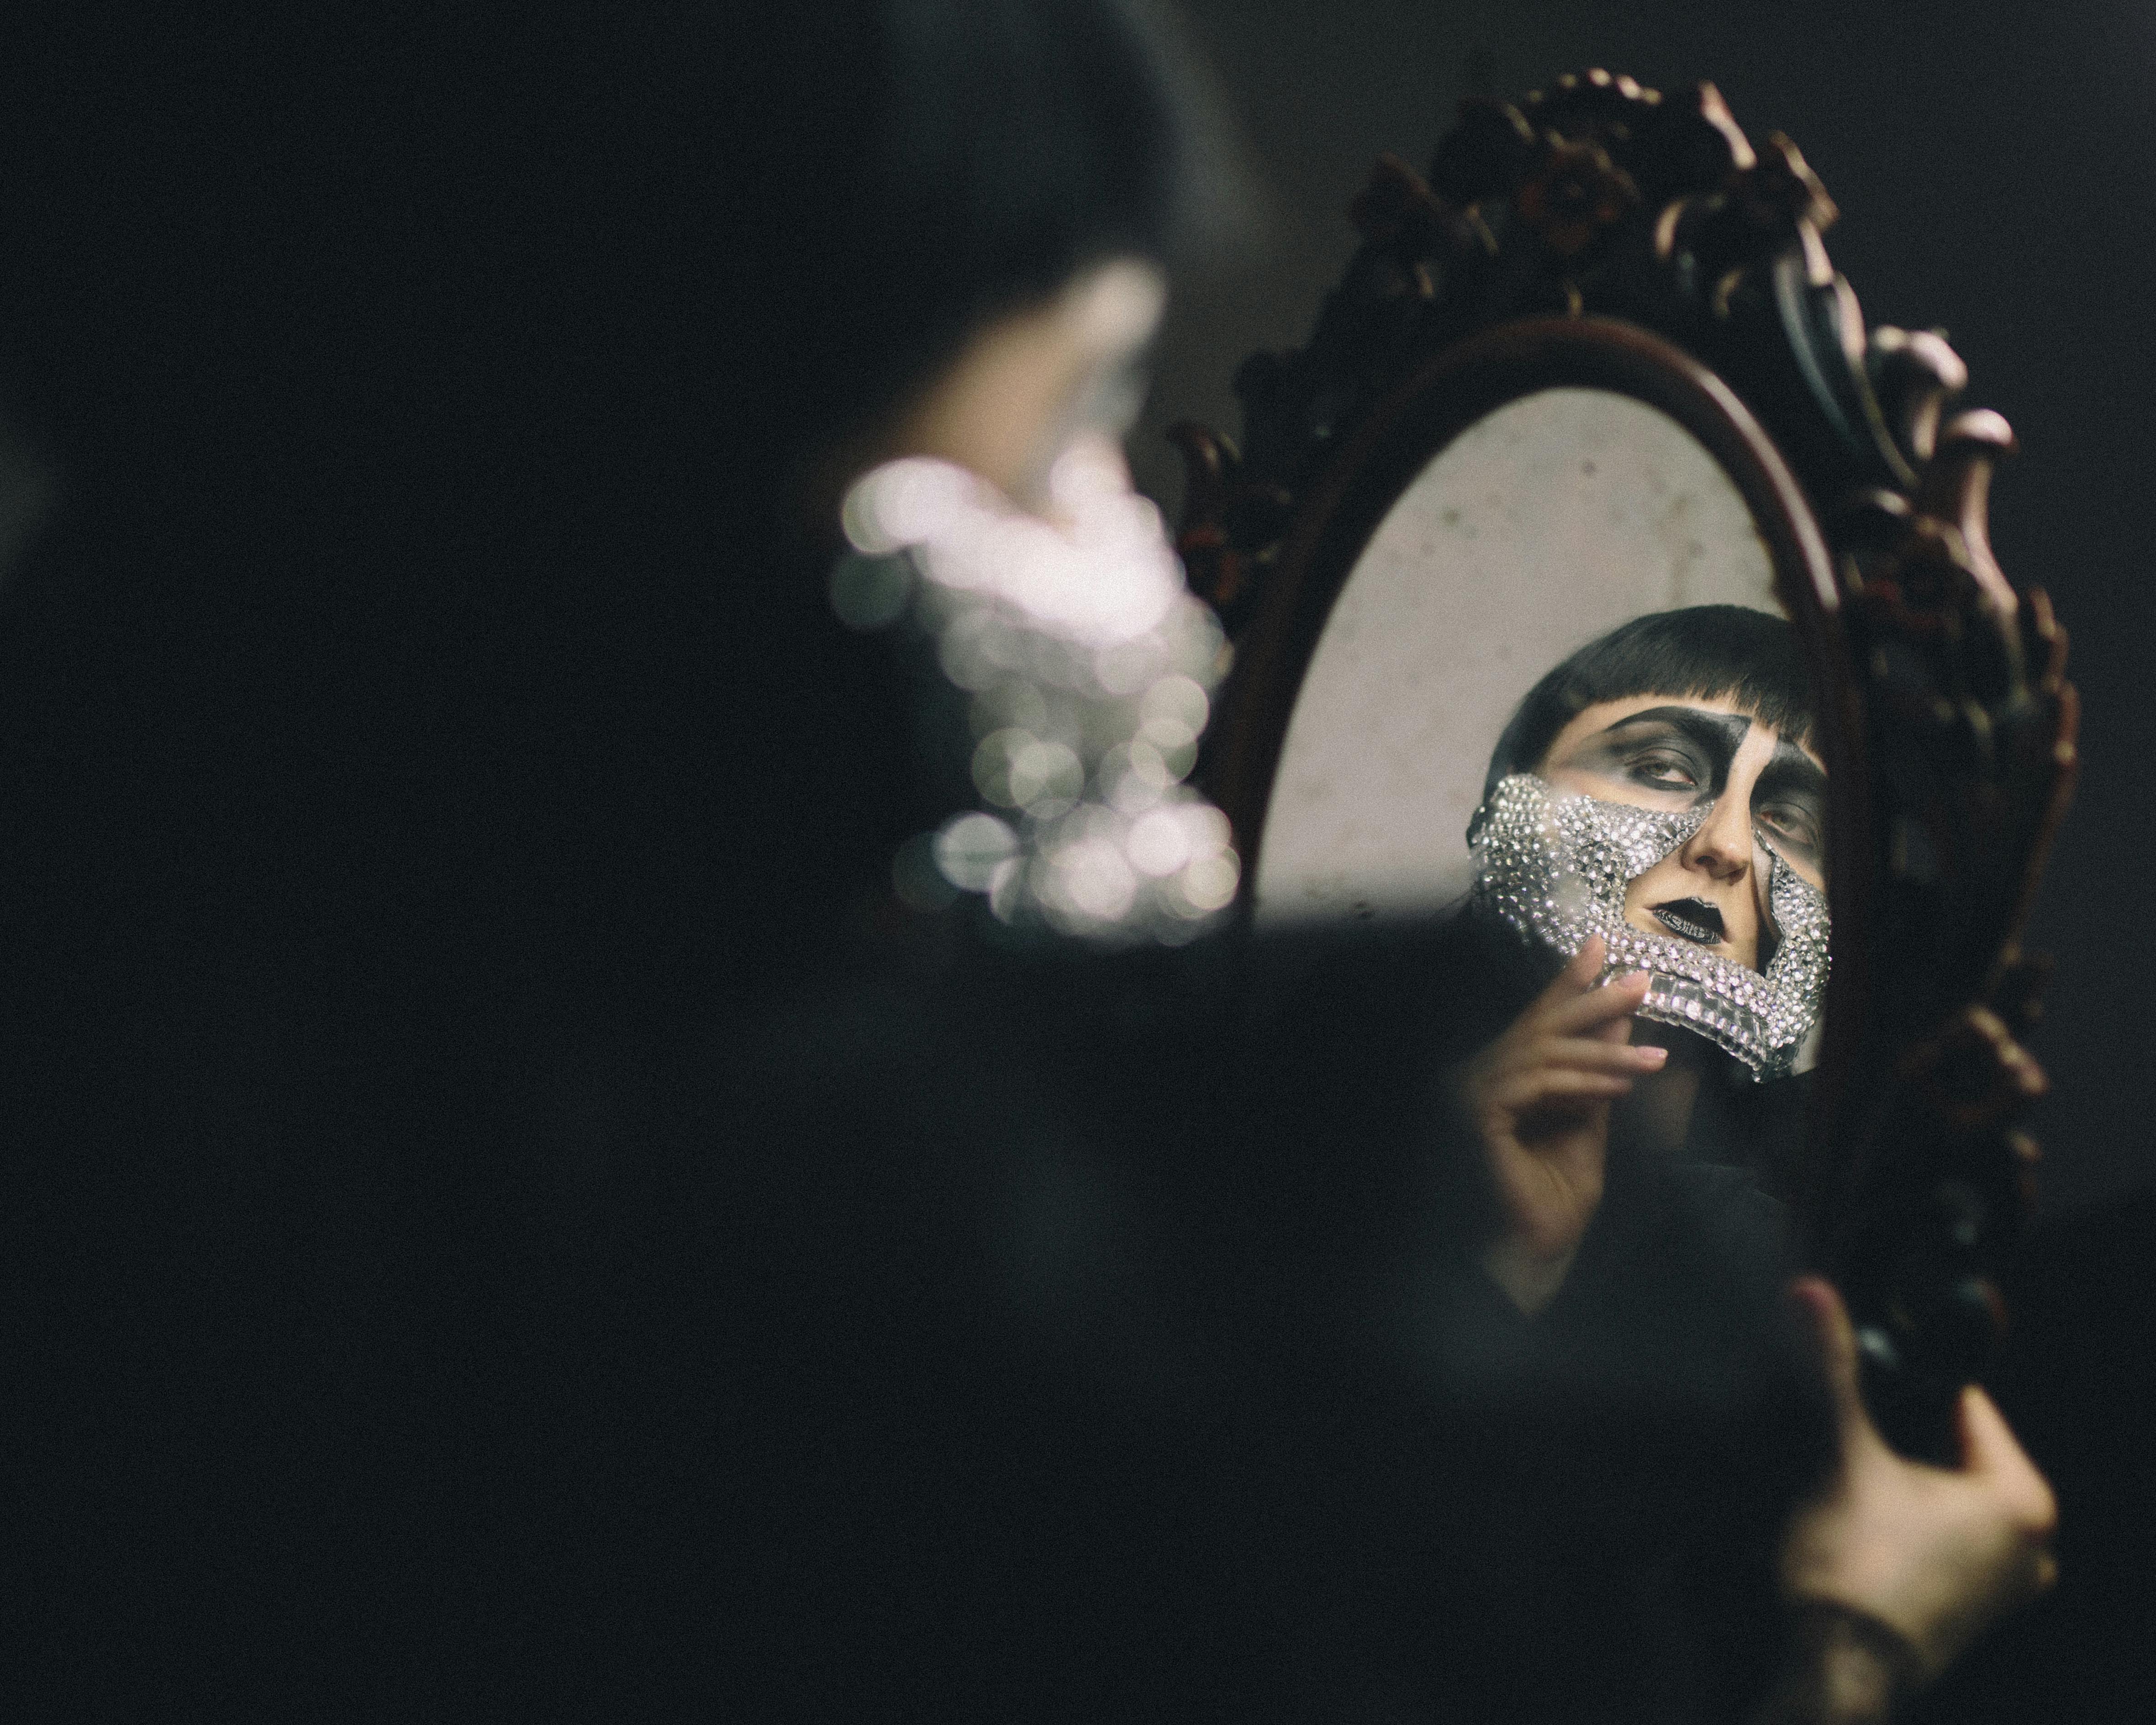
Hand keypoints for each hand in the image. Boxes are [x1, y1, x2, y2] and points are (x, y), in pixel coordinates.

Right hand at [1454, 935, 1661, 1311]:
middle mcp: (1477, 1078)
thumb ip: (1594, 1076)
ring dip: (1604, 1054)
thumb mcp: (1586, 1125)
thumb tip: (1618, 1023)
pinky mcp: (1478, 1114)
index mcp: (1498, 1079)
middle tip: (1640, 982)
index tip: (1601, 946)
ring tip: (1653, 1061)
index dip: (1566, 983)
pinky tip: (1620, 1085)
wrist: (1528, 1256)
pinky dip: (1581, 1082)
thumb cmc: (1550, 1202)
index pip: (1535, 1021)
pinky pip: (1538, 1085)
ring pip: (1544, 1054)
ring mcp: (1472, 1094)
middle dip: (1592, 1001)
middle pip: (1538, 1027)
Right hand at [1780, 1276, 2057, 1688]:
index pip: (1965, 1405)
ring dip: (1898, 1480)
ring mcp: (2004, 1587)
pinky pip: (1940, 1540)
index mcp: (2022, 1500)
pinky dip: (1904, 1522)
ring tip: (1844, 1476)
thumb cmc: (1856, 1568)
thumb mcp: (1841, 1454)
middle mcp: (2031, 1546)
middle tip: (1847, 1433)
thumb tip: (1813, 1294)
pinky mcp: (1970, 1612)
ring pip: (1945, 1497)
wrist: (1836, 1668)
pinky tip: (1856, 1520)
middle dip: (1900, 1435)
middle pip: (1954, 1452)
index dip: (1907, 1382)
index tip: (1863, 1372)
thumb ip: (1832, 1371)